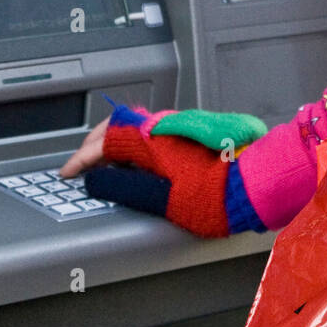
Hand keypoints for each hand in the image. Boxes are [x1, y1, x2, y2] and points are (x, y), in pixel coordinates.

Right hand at [58, 104, 268, 236]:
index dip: (81, 158)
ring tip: (105, 166)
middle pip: (118, 125)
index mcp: (151, 137)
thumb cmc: (216, 196)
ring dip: (115, 143)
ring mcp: (180, 126)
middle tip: (82, 164)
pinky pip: (153, 132)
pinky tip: (136, 163)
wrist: (258, 185)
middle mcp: (164, 125)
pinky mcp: (193, 133)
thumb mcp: (163, 201)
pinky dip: (135, 145)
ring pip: (136, 127)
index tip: (69, 172)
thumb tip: (98, 181)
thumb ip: (125, 189)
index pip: (104, 141)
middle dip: (95, 144)